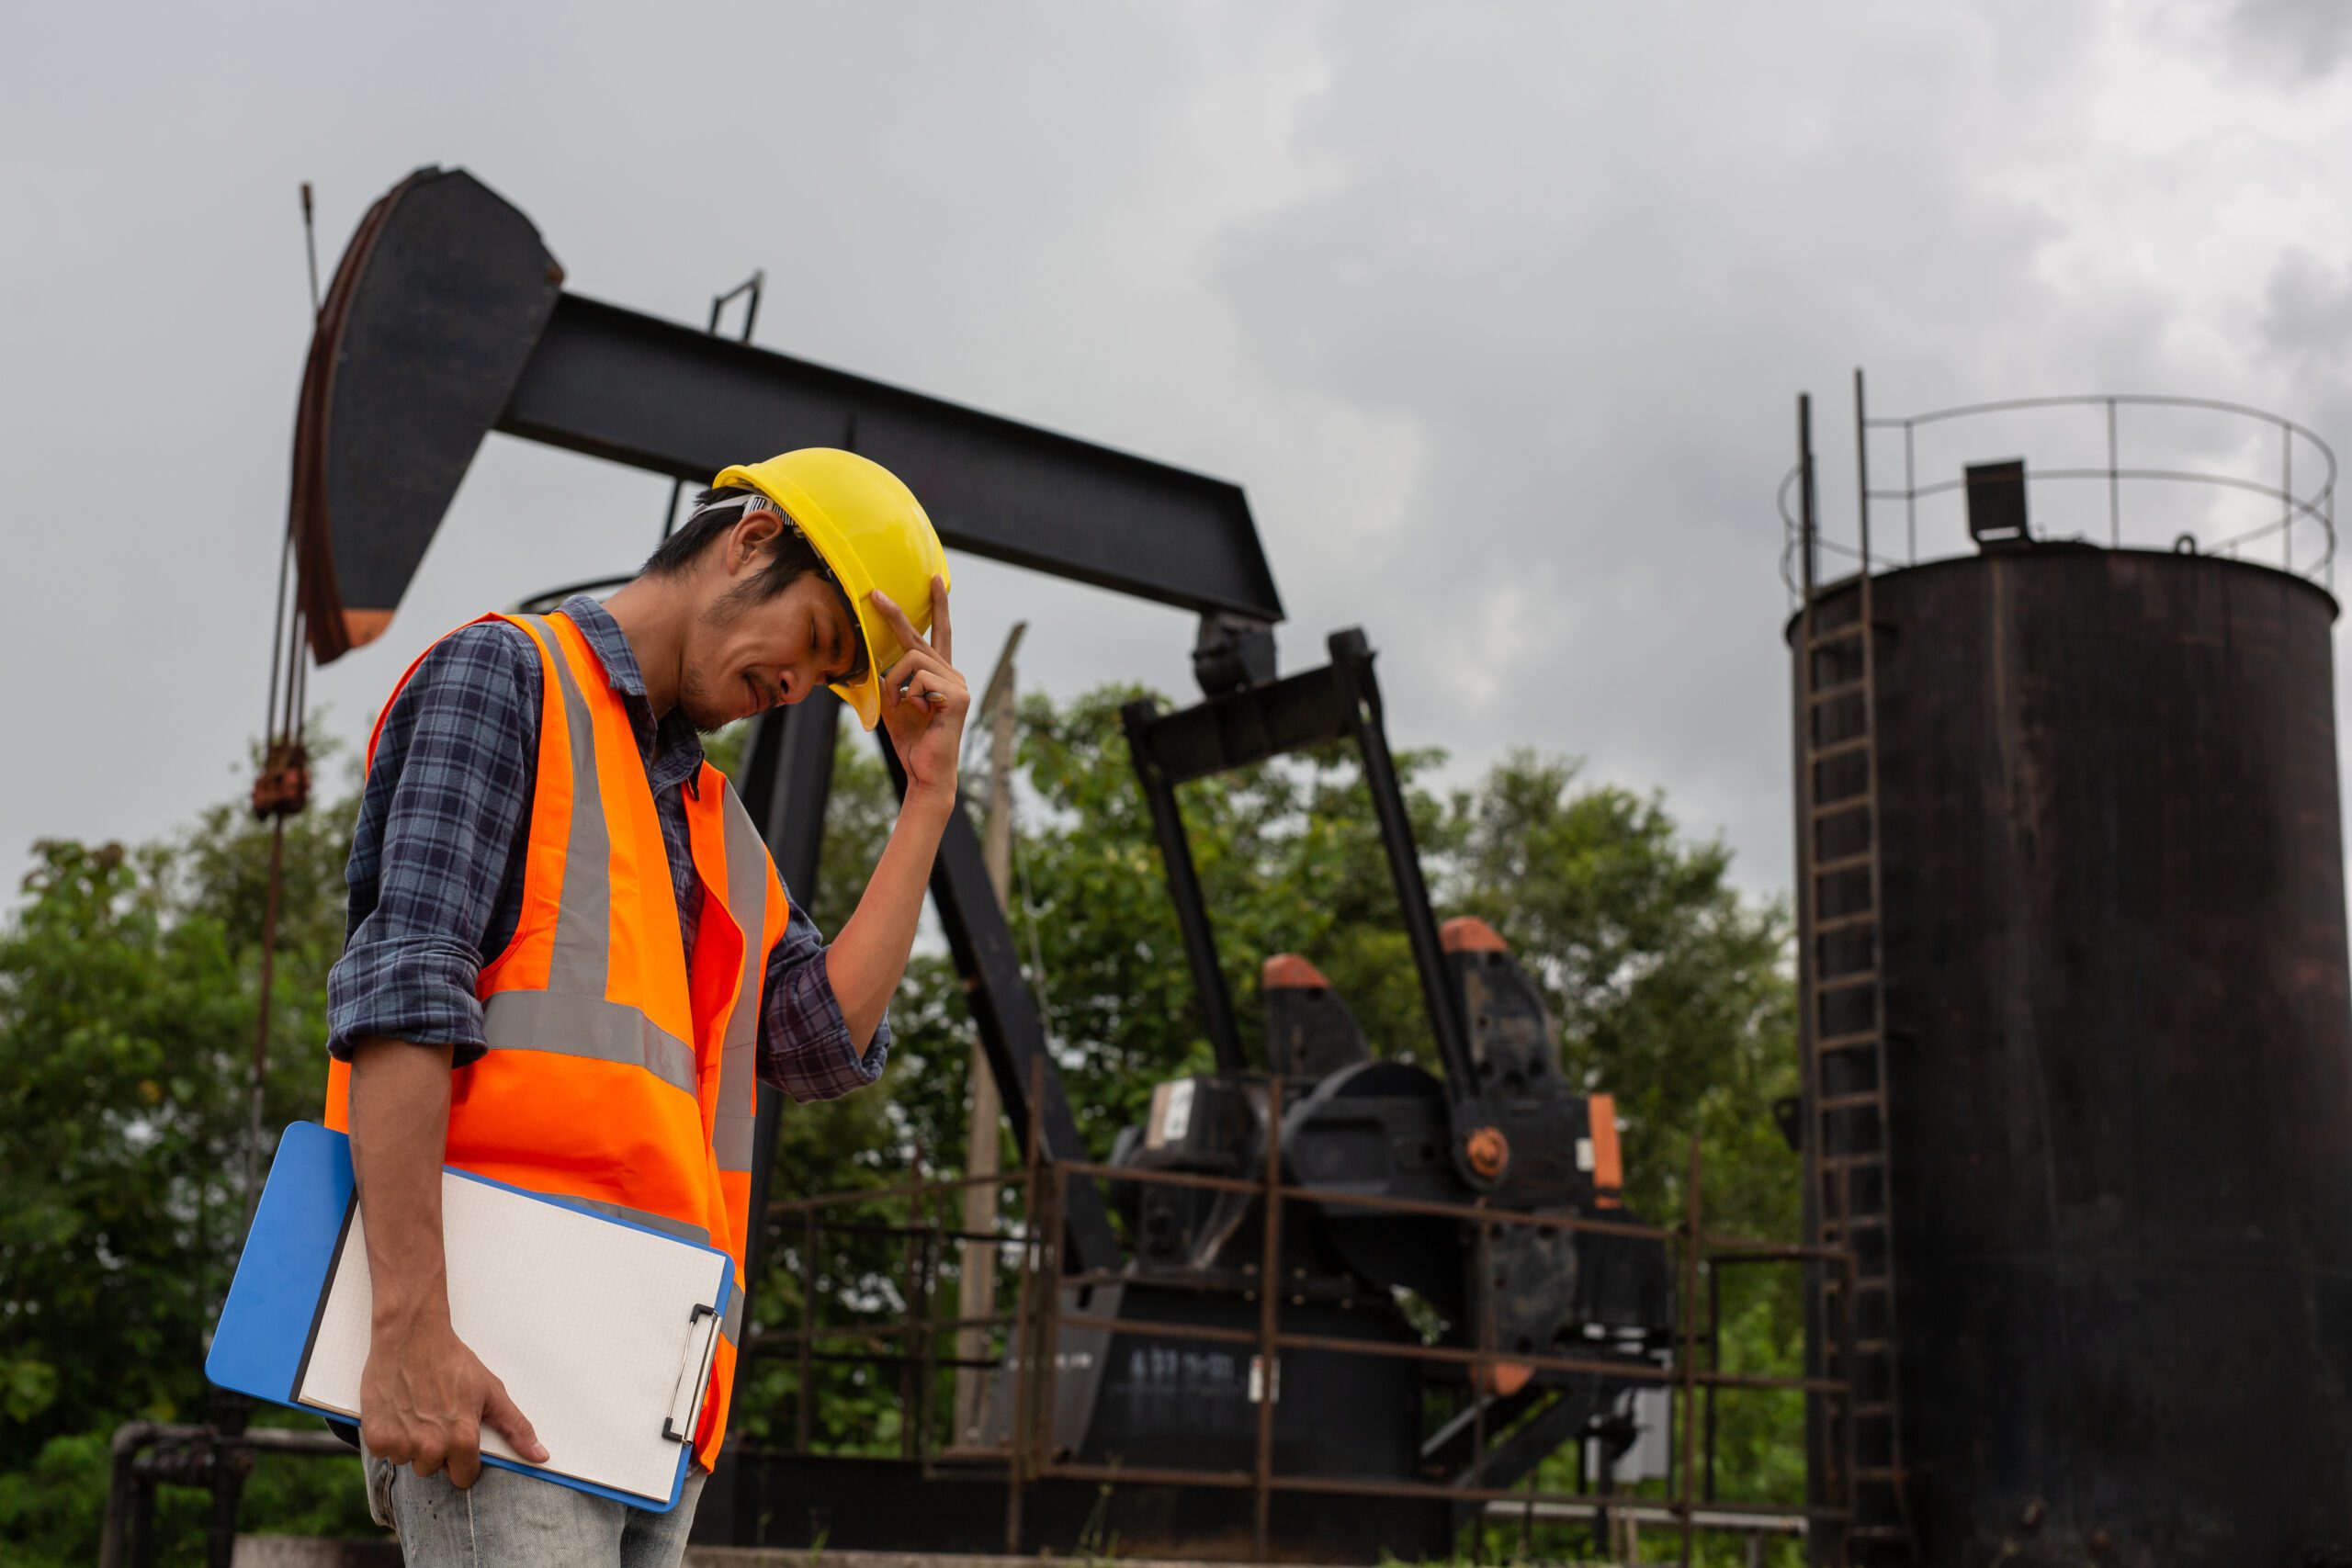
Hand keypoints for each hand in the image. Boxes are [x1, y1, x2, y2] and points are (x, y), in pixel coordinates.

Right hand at [359, 1318, 547, 1487]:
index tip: (458, 1441)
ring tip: (416, 1411)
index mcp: (463, 1439)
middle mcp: (431, 1447)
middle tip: (435, 1418)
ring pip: (408, 1461)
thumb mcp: (491, 1392)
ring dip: (410, 1443)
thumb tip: (541, 1456)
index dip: (463, 1460)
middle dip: (436, 1450)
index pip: (464, 1478)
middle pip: (434, 1469)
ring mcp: (401, 1444)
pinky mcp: (376, 1437)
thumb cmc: (452, 1361)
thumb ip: (516, 1428)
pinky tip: (398, 1411)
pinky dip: (388, 1436)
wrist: (412, 1337)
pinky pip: (384, 1452)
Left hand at [870, 575, 968, 797]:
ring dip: (895, 683)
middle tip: (875, 594)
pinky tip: (921, 713)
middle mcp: (953, 674)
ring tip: (902, 706)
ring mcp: (959, 684)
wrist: (925, 771)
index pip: (938, 634)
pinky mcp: (958, 696)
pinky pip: (919, 679)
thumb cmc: (911, 740)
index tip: (934, 580)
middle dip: (895, 616)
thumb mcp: (894, 701)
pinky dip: (908, 696)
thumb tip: (874, 656)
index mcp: (941, 675)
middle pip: (918, 639)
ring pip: (913, 660)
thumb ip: (890, 678)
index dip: (937, 606)